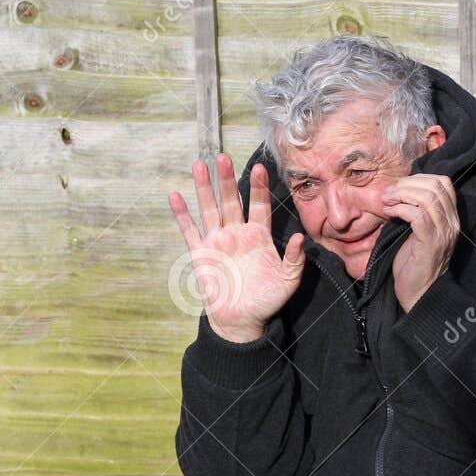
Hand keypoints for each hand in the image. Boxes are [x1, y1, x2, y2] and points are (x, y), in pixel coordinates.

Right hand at [169, 153, 304, 343]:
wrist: (243, 319)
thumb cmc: (268, 300)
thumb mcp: (287, 280)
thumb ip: (294, 259)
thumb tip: (300, 237)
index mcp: (259, 236)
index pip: (259, 206)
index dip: (259, 188)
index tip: (260, 168)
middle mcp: (237, 233)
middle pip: (231, 200)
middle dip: (227, 179)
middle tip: (223, 156)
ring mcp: (217, 240)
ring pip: (210, 208)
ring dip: (204, 188)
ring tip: (200, 165)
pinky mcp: (200, 252)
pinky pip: (189, 230)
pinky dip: (182, 214)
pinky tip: (175, 196)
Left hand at [384, 174, 458, 312]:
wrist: (418, 293)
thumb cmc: (413, 263)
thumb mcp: (415, 231)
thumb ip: (414, 210)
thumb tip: (396, 190)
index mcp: (450, 218)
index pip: (443, 183)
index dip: (419, 178)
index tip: (398, 188)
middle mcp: (451, 223)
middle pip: (435, 186)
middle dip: (407, 184)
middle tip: (388, 194)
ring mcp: (443, 233)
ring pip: (427, 197)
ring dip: (401, 195)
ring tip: (387, 202)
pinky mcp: (431, 243)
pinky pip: (418, 215)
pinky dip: (400, 209)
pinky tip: (390, 213)